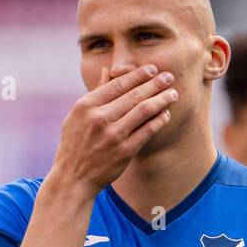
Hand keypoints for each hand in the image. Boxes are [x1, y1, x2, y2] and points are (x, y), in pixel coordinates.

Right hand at [51, 63, 177, 192]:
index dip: (138, 75)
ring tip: (173, 94)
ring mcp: (113, 135)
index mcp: (86, 105)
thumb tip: (107, 70)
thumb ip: (95, 93)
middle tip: (169, 77)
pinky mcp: (124, 151)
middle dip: (155, 84)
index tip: (152, 69)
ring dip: (162, 100)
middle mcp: (99, 118)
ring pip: (144, 110)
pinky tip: (166, 114)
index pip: (118, 84)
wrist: (73, 177)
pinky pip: (147, 131)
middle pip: (134, 95)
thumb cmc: (75, 144)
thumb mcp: (77, 115)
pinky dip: (159, 120)